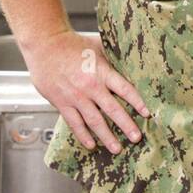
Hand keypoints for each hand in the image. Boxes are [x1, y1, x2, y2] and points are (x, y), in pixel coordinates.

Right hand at [22, 30, 148, 152]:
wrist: (45, 45)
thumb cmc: (74, 44)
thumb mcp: (98, 47)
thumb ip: (114, 59)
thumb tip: (133, 61)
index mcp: (102, 72)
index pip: (125, 90)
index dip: (137, 102)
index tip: (147, 114)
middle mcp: (90, 87)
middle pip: (112, 110)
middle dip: (126, 126)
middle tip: (137, 139)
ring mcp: (75, 97)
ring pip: (94, 121)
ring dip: (106, 136)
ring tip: (117, 149)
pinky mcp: (61, 103)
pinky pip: (74, 123)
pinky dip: (83, 135)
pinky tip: (91, 145)